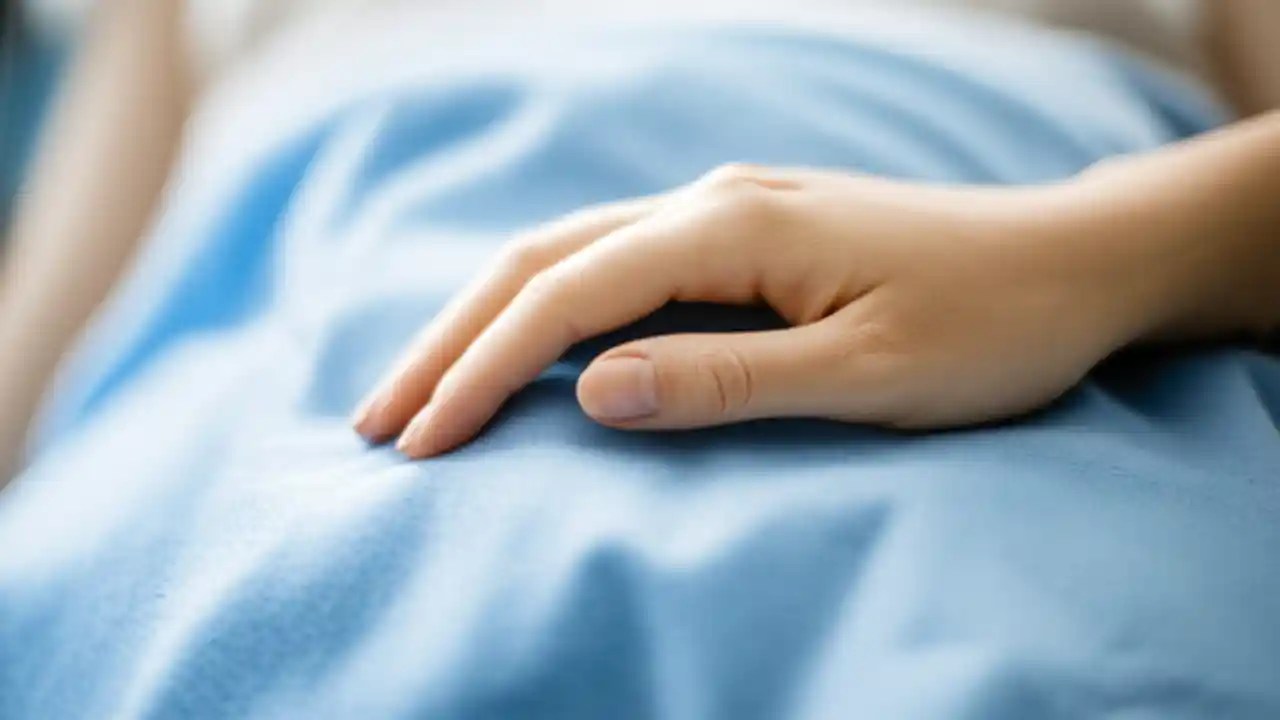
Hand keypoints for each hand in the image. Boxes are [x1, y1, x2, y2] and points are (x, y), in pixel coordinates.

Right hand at [353, 164, 1146, 457]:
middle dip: (451, 341)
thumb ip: (725, 380)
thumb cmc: (988, 326)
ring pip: (568, 255)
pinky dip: (546, 311)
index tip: (421, 442)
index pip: (567, 296)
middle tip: (378, 420)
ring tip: (425, 391)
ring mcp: (724, 210)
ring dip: (486, 322)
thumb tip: (590, 393)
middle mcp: (711, 201)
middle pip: (540, 260)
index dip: (482, 370)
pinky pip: (614, 264)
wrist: (1070, 263)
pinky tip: (521, 353)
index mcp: (732, 226)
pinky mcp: (740, 234)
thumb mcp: (865, 373)